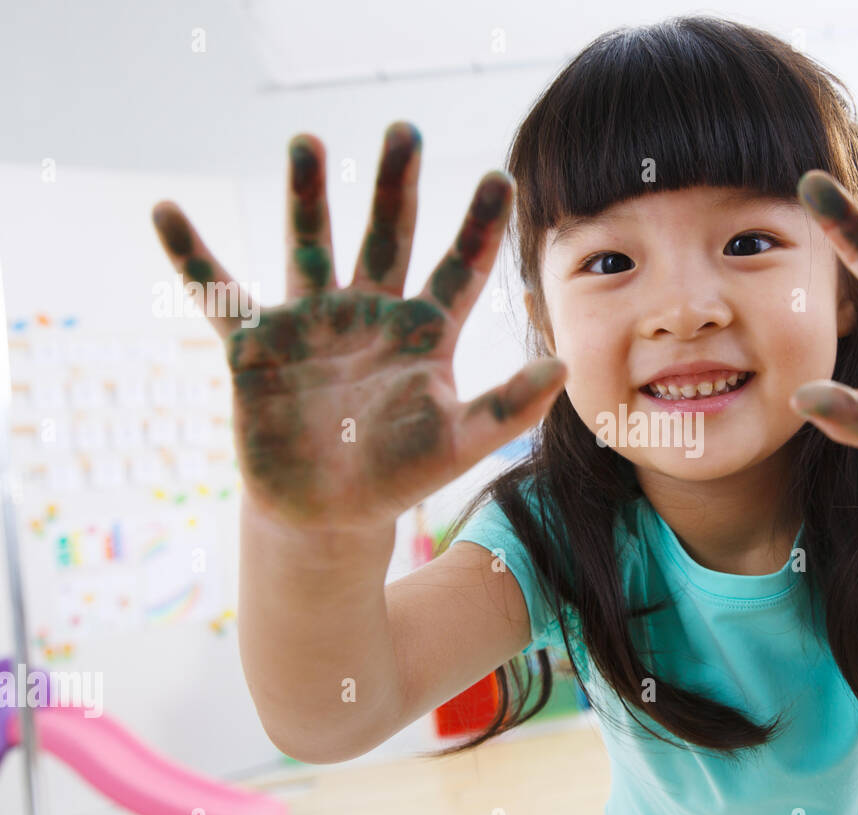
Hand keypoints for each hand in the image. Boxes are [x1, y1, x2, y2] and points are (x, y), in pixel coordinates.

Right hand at [151, 123, 565, 528]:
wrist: (327, 513)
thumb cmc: (397, 476)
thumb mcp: (457, 442)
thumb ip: (506, 407)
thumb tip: (562, 366)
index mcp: (421, 333)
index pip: (457, 268)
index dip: (478, 226)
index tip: (499, 177)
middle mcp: (369, 315)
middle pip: (386, 235)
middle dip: (396, 184)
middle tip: (405, 129)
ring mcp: (311, 324)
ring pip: (309, 246)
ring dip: (306, 196)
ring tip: (308, 140)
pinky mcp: (256, 346)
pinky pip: (219, 293)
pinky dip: (191, 257)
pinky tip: (166, 211)